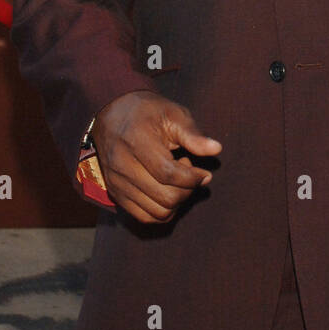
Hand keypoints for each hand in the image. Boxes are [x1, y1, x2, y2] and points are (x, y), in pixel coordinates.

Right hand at [92, 90, 221, 225]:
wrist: (112, 113)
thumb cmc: (147, 112)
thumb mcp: (173, 114)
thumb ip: (193, 135)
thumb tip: (217, 149)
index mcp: (137, 142)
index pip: (169, 174)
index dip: (193, 178)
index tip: (204, 173)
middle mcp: (122, 165)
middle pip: (165, 197)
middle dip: (187, 190)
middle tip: (188, 170)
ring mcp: (117, 182)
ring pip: (157, 212)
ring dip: (176, 200)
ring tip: (175, 179)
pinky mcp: (115, 193)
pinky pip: (144, 217)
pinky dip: (162, 210)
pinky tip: (166, 190)